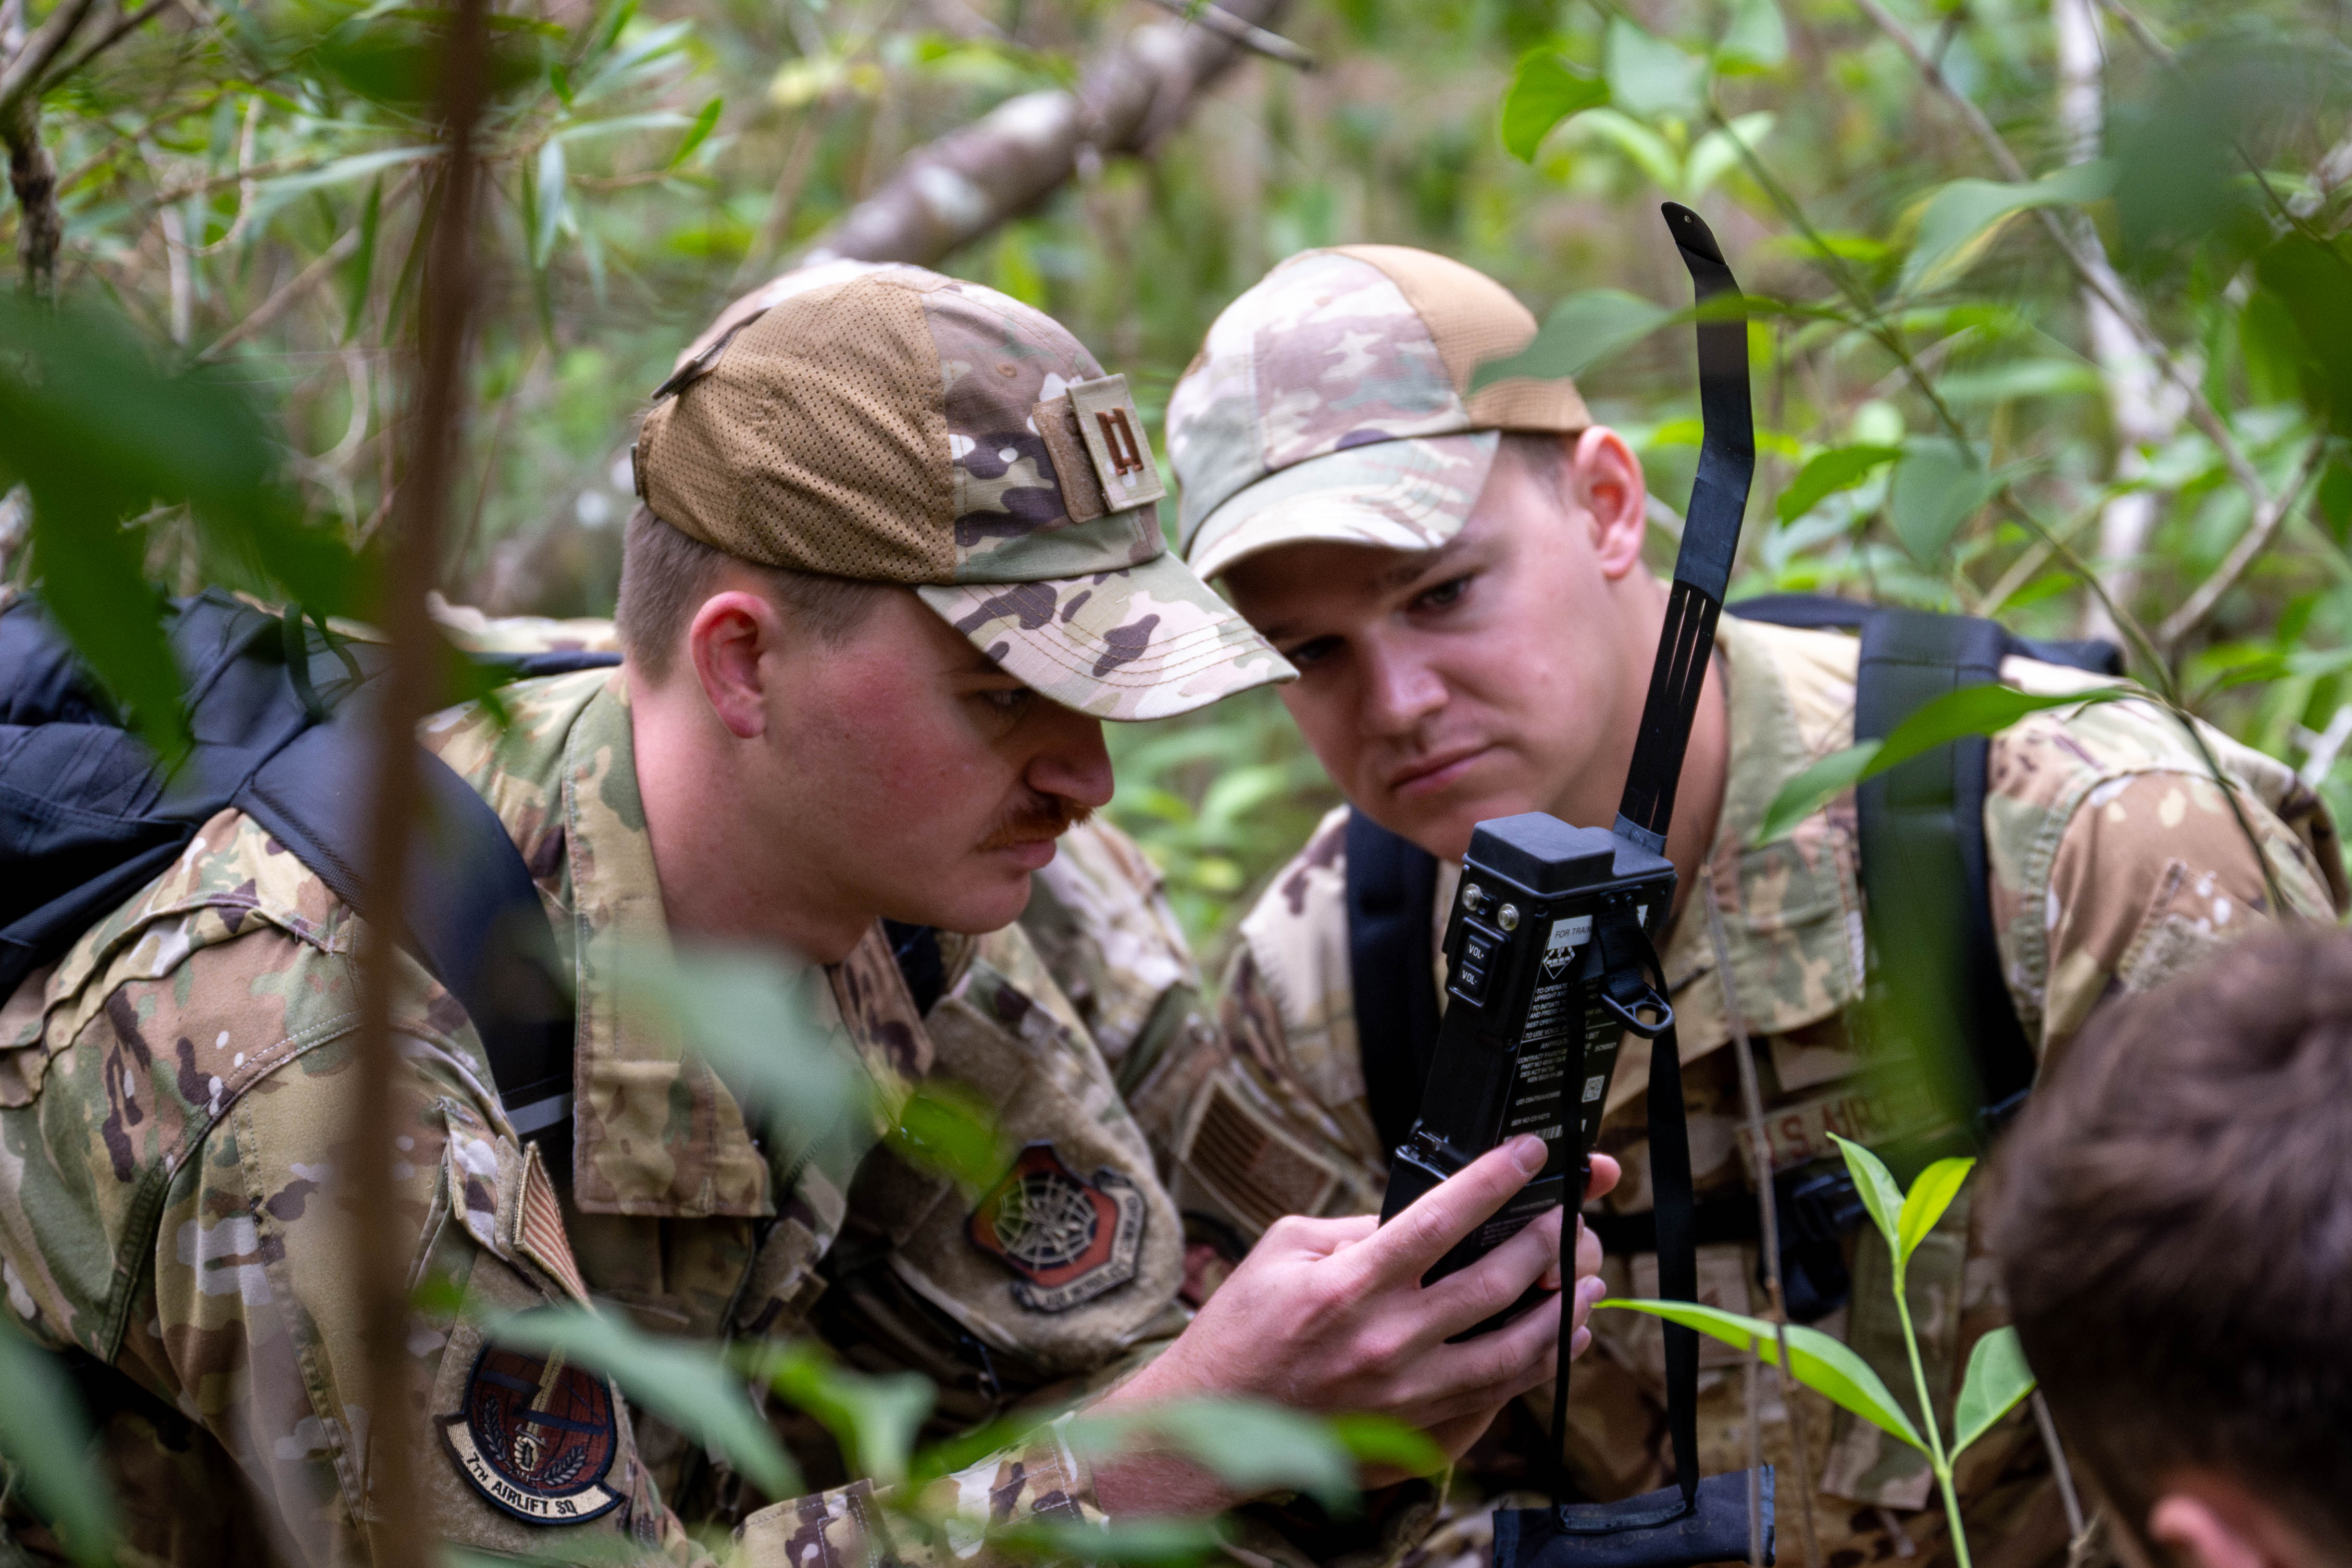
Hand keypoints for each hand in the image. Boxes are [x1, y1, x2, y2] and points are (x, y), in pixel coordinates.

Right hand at [1093, 1136, 1619, 1513]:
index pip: (1440, 1220)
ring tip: (1592, 1279)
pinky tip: (1563, 1337)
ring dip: (1564, 1310)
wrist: (1215, 1421)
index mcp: (1350, 1285)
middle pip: (1494, 1284)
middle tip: (1573, 1216)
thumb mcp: (1283, 1251)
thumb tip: (1421, 1214)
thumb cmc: (1242, 1328)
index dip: (1493, 1181)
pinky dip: (1541, 1363)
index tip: (1530, 1153)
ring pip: (1514, 1350)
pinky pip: (1498, 1394)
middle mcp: (1387, 1339)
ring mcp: (1408, 1390)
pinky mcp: (1415, 1426)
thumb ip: (1356, 1229)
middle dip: (1547, 1241)